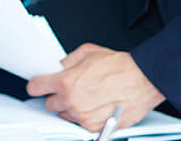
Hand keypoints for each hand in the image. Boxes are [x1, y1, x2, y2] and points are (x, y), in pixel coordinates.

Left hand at [26, 43, 163, 131]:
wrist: (144, 80)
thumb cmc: (121, 67)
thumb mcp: (88, 52)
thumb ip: (67, 61)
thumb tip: (56, 68)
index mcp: (67, 82)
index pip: (36, 87)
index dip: (38, 85)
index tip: (40, 85)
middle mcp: (72, 102)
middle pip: (49, 104)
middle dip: (57, 96)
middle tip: (71, 89)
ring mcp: (83, 117)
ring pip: (65, 115)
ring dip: (71, 107)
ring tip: (88, 96)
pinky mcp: (95, 128)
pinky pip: (79, 124)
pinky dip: (84, 116)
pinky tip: (95, 105)